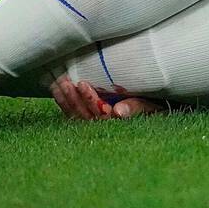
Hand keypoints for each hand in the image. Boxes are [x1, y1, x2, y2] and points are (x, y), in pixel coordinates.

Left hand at [49, 76, 163, 119]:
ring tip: (58, 81)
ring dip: (65, 98)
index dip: (89, 100)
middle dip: (73, 98)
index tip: (83, 84)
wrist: (153, 109)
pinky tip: (56, 88)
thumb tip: (119, 112)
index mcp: (116, 125)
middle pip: (83, 116)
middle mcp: (102, 127)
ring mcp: (93, 124)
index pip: (99, 115)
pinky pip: (71, 113)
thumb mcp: (148, 106)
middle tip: (65, 80)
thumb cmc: (151, 106)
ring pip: (74, 115)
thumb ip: (135, 107)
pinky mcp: (86, 118)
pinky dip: (62, 102)